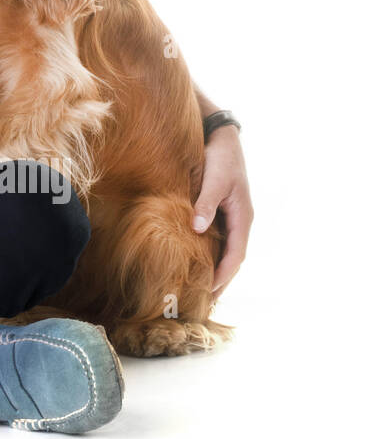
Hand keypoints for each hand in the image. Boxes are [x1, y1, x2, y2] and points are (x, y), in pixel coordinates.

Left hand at [193, 125, 250, 292]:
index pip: (236, 255)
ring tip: (200, 289)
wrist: (221, 136)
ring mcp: (231, 217)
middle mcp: (240, 221)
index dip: (224, 275)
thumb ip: (206, 203)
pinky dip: (210, 254)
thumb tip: (198, 229)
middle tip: (204, 302)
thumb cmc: (220, 157)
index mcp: (243, 217)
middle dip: (221, 280)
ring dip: (216, 269)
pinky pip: (218, 239)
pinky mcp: (221, 211)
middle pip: (233, 258)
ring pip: (226, 250)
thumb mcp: (214, 178)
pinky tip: (196, 262)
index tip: (210, 292)